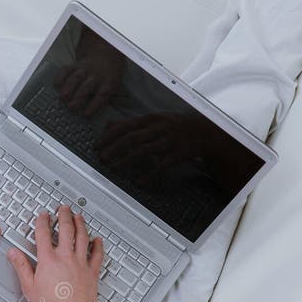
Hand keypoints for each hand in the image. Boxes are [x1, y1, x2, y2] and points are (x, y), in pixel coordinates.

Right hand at [7, 205, 103, 301]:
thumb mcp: (29, 288)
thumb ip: (21, 267)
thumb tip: (13, 254)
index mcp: (48, 260)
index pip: (43, 234)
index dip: (42, 221)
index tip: (43, 215)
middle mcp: (66, 257)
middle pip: (65, 229)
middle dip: (64, 216)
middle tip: (63, 208)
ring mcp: (81, 263)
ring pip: (82, 237)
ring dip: (80, 224)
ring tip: (78, 216)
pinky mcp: (92, 272)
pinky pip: (97, 254)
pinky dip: (98, 245)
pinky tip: (97, 240)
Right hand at [54, 31, 124, 117]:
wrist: (105, 56)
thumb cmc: (107, 77)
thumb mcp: (113, 88)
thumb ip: (104, 100)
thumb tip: (94, 118)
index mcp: (108, 84)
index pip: (101, 96)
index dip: (93, 106)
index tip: (85, 115)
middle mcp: (96, 76)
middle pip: (87, 87)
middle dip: (78, 98)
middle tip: (71, 107)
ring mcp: (85, 69)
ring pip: (76, 78)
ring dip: (68, 88)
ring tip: (63, 97)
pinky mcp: (75, 65)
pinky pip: (66, 69)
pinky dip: (60, 76)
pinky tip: (56, 85)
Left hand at [96, 112, 217, 189]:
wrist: (203, 132)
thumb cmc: (174, 125)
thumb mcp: (153, 119)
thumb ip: (130, 122)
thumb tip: (108, 124)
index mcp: (151, 119)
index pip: (126, 126)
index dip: (109, 136)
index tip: (97, 146)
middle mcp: (159, 128)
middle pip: (132, 138)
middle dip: (115, 149)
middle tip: (102, 159)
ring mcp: (168, 141)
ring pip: (144, 150)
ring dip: (127, 160)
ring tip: (114, 169)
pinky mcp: (177, 154)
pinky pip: (161, 165)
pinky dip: (149, 174)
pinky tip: (139, 182)